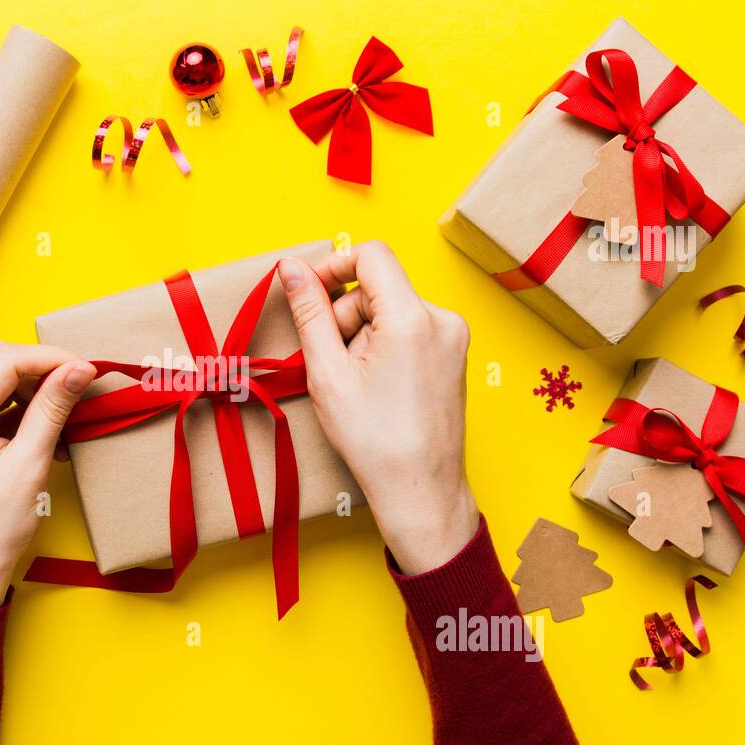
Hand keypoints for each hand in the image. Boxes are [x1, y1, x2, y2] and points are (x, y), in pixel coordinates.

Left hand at [0, 343, 95, 607]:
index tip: (88, 370)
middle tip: (81, 385)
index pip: (6, 362)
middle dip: (43, 368)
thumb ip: (51, 412)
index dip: (51, 358)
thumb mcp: (28, 469)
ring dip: (35, 389)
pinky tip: (51, 433)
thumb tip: (77, 370)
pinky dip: (24, 411)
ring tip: (68, 414)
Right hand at [277, 241, 477, 574]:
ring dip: (363, 335)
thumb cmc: (374, 441)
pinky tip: (376, 387)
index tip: (309, 293)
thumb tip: (290, 268)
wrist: (419, 489)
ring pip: (391, 310)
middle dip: (345, 317)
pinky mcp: (454, 354)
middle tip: (333, 364)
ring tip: (356, 383)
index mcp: (411, 319)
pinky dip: (384, 346)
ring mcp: (453, 337)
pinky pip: (409, 329)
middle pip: (378, 288)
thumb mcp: (328, 373)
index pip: (371, 256)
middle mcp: (441, 320)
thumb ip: (309, 313)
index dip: (333, 267)